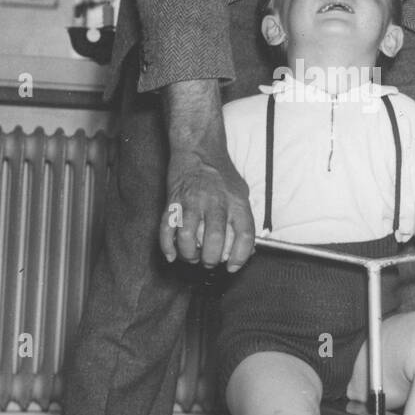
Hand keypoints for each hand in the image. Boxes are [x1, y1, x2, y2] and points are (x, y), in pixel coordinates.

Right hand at [159, 148, 254, 272]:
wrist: (198, 149)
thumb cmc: (220, 173)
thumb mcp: (241, 192)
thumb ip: (243, 219)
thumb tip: (247, 248)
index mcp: (235, 201)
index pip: (244, 235)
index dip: (240, 256)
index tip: (233, 266)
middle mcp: (215, 202)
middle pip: (215, 241)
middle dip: (211, 259)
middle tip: (209, 261)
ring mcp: (192, 202)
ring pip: (188, 238)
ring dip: (189, 254)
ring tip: (192, 257)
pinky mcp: (173, 201)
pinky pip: (166, 228)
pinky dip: (167, 246)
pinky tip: (172, 255)